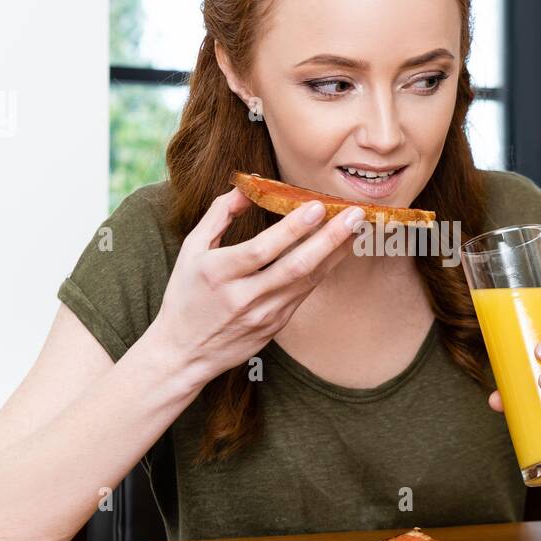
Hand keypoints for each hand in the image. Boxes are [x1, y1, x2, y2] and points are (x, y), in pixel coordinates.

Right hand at [149, 188, 362, 387]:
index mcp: (219, 274)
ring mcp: (263, 315)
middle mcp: (243, 297)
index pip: (262, 250)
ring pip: (307, 282)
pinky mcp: (276, 326)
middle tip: (355, 215)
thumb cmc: (186, 295)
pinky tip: (338, 251)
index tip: (316, 206)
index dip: (292, 229)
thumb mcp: (191, 250)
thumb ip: (219, 215)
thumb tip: (246, 188)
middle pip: (294, 267)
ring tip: (356, 229)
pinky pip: (304, 293)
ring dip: (335, 254)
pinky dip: (323, 270)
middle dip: (329, 239)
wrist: (184, 352)